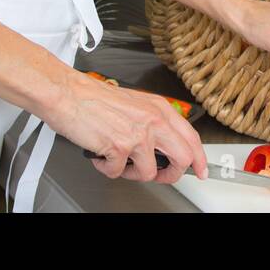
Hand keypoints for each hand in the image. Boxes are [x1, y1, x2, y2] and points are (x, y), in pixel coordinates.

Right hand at [45, 71, 207, 183]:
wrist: (68, 93)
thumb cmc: (95, 98)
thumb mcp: (135, 104)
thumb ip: (152, 122)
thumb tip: (164, 145)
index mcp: (159, 109)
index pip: (191, 137)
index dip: (199, 158)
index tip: (201, 170)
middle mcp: (153, 120)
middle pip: (182, 158)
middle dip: (171, 175)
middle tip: (160, 176)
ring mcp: (138, 134)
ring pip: (148, 172)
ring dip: (130, 173)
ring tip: (118, 160)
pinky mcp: (119, 146)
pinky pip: (118, 173)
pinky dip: (107, 168)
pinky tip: (101, 154)